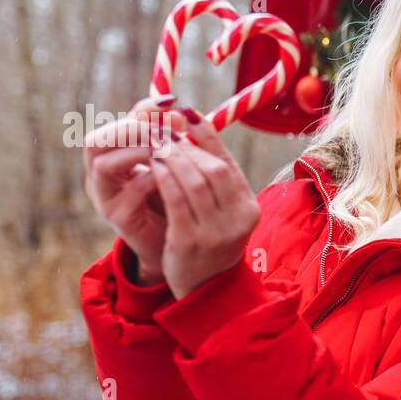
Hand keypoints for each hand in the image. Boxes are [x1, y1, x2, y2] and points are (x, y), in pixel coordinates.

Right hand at [82, 94, 177, 282]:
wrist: (174, 241)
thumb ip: (171, 137)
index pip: (114, 123)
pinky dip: (148, 180)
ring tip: (165, 149)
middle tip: (164, 130)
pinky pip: (126, 194)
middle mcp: (101, 175)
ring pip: (103, 166)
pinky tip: (168, 177)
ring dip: (136, 152)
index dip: (142, 110)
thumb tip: (183, 109)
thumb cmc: (171, 197)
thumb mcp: (171, 163)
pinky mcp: (119, 218)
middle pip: (95, 140)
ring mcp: (105, 197)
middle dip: (131, 129)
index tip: (172, 104)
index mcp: (112, 156)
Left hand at [150, 112, 261, 299]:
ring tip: (156, 146)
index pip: (227, 163)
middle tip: (164, 131)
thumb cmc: (210, 237)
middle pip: (212, 170)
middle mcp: (239, 219)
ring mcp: (216, 232)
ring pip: (193, 182)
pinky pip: (175, 201)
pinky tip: (151, 167)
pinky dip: (163, 179)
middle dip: (185, 147)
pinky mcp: (191, 241)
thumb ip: (212, 171)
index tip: (187, 113)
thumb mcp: (221, 206)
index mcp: (249, 207)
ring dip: (171, 159)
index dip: (206, 136)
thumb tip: (192, 119)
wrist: (206, 286)